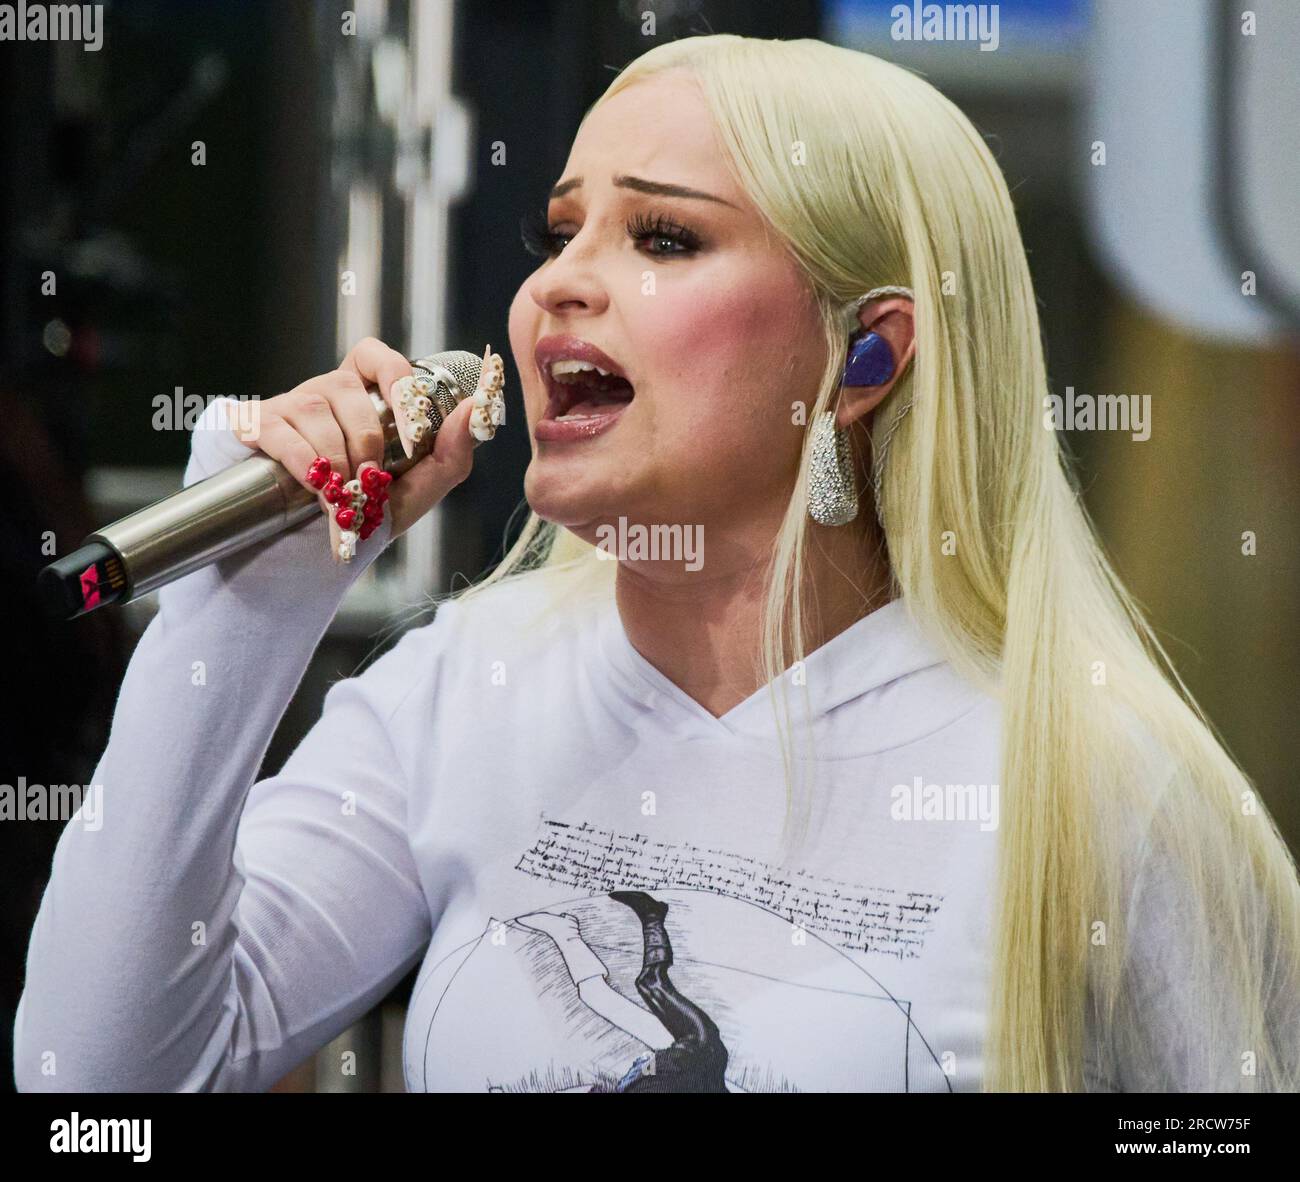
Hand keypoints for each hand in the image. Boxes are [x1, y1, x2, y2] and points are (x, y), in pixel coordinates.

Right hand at [232, 337, 479, 560]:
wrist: (313, 543)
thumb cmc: (369, 507)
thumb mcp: (418, 487)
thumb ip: (452, 451)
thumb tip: (476, 407)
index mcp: (368, 396)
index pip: (380, 358)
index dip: (399, 385)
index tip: (414, 432)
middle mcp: (327, 391)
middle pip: (350, 392)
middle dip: (367, 444)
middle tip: (373, 481)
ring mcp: (289, 404)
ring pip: (315, 410)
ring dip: (336, 460)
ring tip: (343, 494)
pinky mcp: (257, 425)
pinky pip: (281, 431)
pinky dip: (304, 463)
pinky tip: (313, 487)